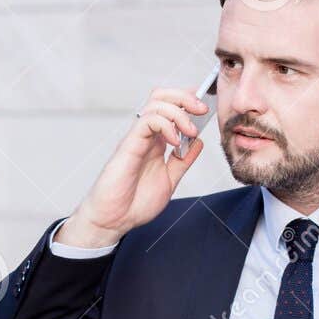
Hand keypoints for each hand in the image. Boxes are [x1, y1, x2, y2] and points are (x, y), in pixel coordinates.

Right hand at [55, 86, 210, 247]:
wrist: (113, 221)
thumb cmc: (134, 203)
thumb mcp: (169, 180)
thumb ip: (183, 162)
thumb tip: (198, 142)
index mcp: (155, 142)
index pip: (169, 107)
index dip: (187, 100)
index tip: (205, 108)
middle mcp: (145, 136)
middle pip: (161, 97)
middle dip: (185, 97)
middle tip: (202, 109)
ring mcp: (136, 139)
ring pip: (155, 104)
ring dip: (179, 112)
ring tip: (191, 130)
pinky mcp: (128, 146)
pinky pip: (147, 122)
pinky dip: (166, 125)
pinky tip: (175, 141)